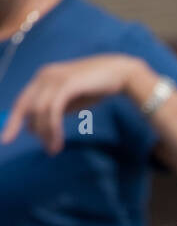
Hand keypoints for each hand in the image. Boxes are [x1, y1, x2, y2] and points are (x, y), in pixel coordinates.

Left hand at [0, 54, 136, 152]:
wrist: (116, 74)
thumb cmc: (95, 88)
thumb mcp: (69, 101)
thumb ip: (53, 110)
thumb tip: (36, 127)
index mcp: (43, 79)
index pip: (22, 101)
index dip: (13, 121)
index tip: (6, 139)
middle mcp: (44, 76)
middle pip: (25, 106)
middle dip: (26, 130)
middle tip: (46, 151)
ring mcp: (54, 79)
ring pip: (39, 111)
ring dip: (46, 134)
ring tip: (54, 149)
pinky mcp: (66, 84)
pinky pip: (52, 110)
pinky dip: (53, 128)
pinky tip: (58, 141)